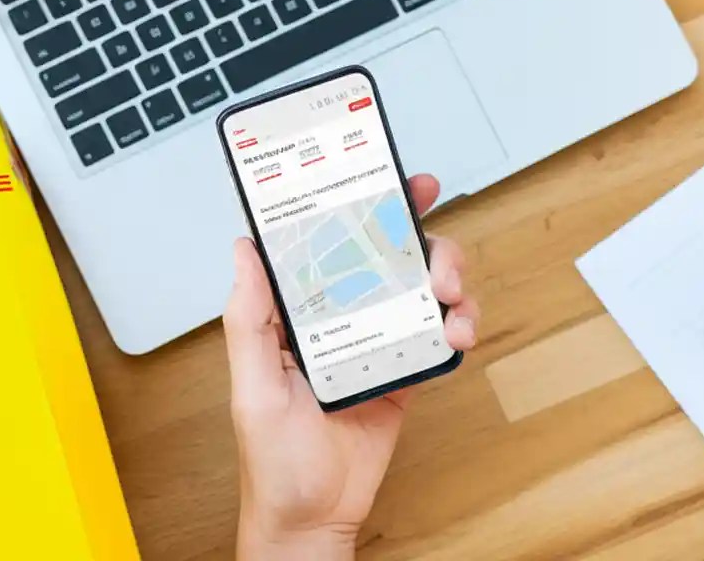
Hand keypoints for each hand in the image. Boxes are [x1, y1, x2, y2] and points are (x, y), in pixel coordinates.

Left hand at [223, 174, 478, 559]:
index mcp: (303, 313)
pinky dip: (459, 325)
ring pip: (427, 289)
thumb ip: (249, 320)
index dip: (370, 206)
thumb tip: (243, 251)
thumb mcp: (251, 388)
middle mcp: (345, 317)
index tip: (401, 184)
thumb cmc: (274, 462)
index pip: (336, 242)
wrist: (314, 519)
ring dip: (452, 285)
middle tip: (438, 264)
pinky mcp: (408, 370)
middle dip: (428, 245)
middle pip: (396, 257)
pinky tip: (456, 336)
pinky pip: (441, 333)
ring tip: (452, 306)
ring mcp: (381, 341)